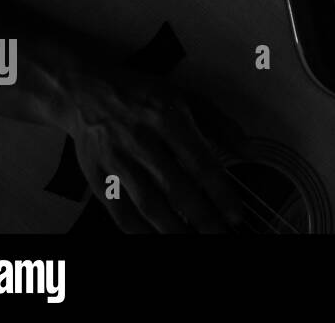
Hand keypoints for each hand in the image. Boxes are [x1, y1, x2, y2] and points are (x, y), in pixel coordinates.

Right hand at [60, 66, 246, 232]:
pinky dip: (139, 231)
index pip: (201, 163)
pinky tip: (156, 238)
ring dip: (174, 230)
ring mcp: (118, 160)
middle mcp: (143, 140)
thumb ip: (220, 124)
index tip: (235, 214)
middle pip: (177, 188)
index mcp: (169, 118)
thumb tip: (248, 149)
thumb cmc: (141, 95)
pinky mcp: (98, 176)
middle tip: (220, 234)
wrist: (86, 92)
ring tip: (193, 241)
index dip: (221, 193)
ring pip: (149, 204)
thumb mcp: (187, 98)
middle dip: (202, 218)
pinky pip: (120, 212)